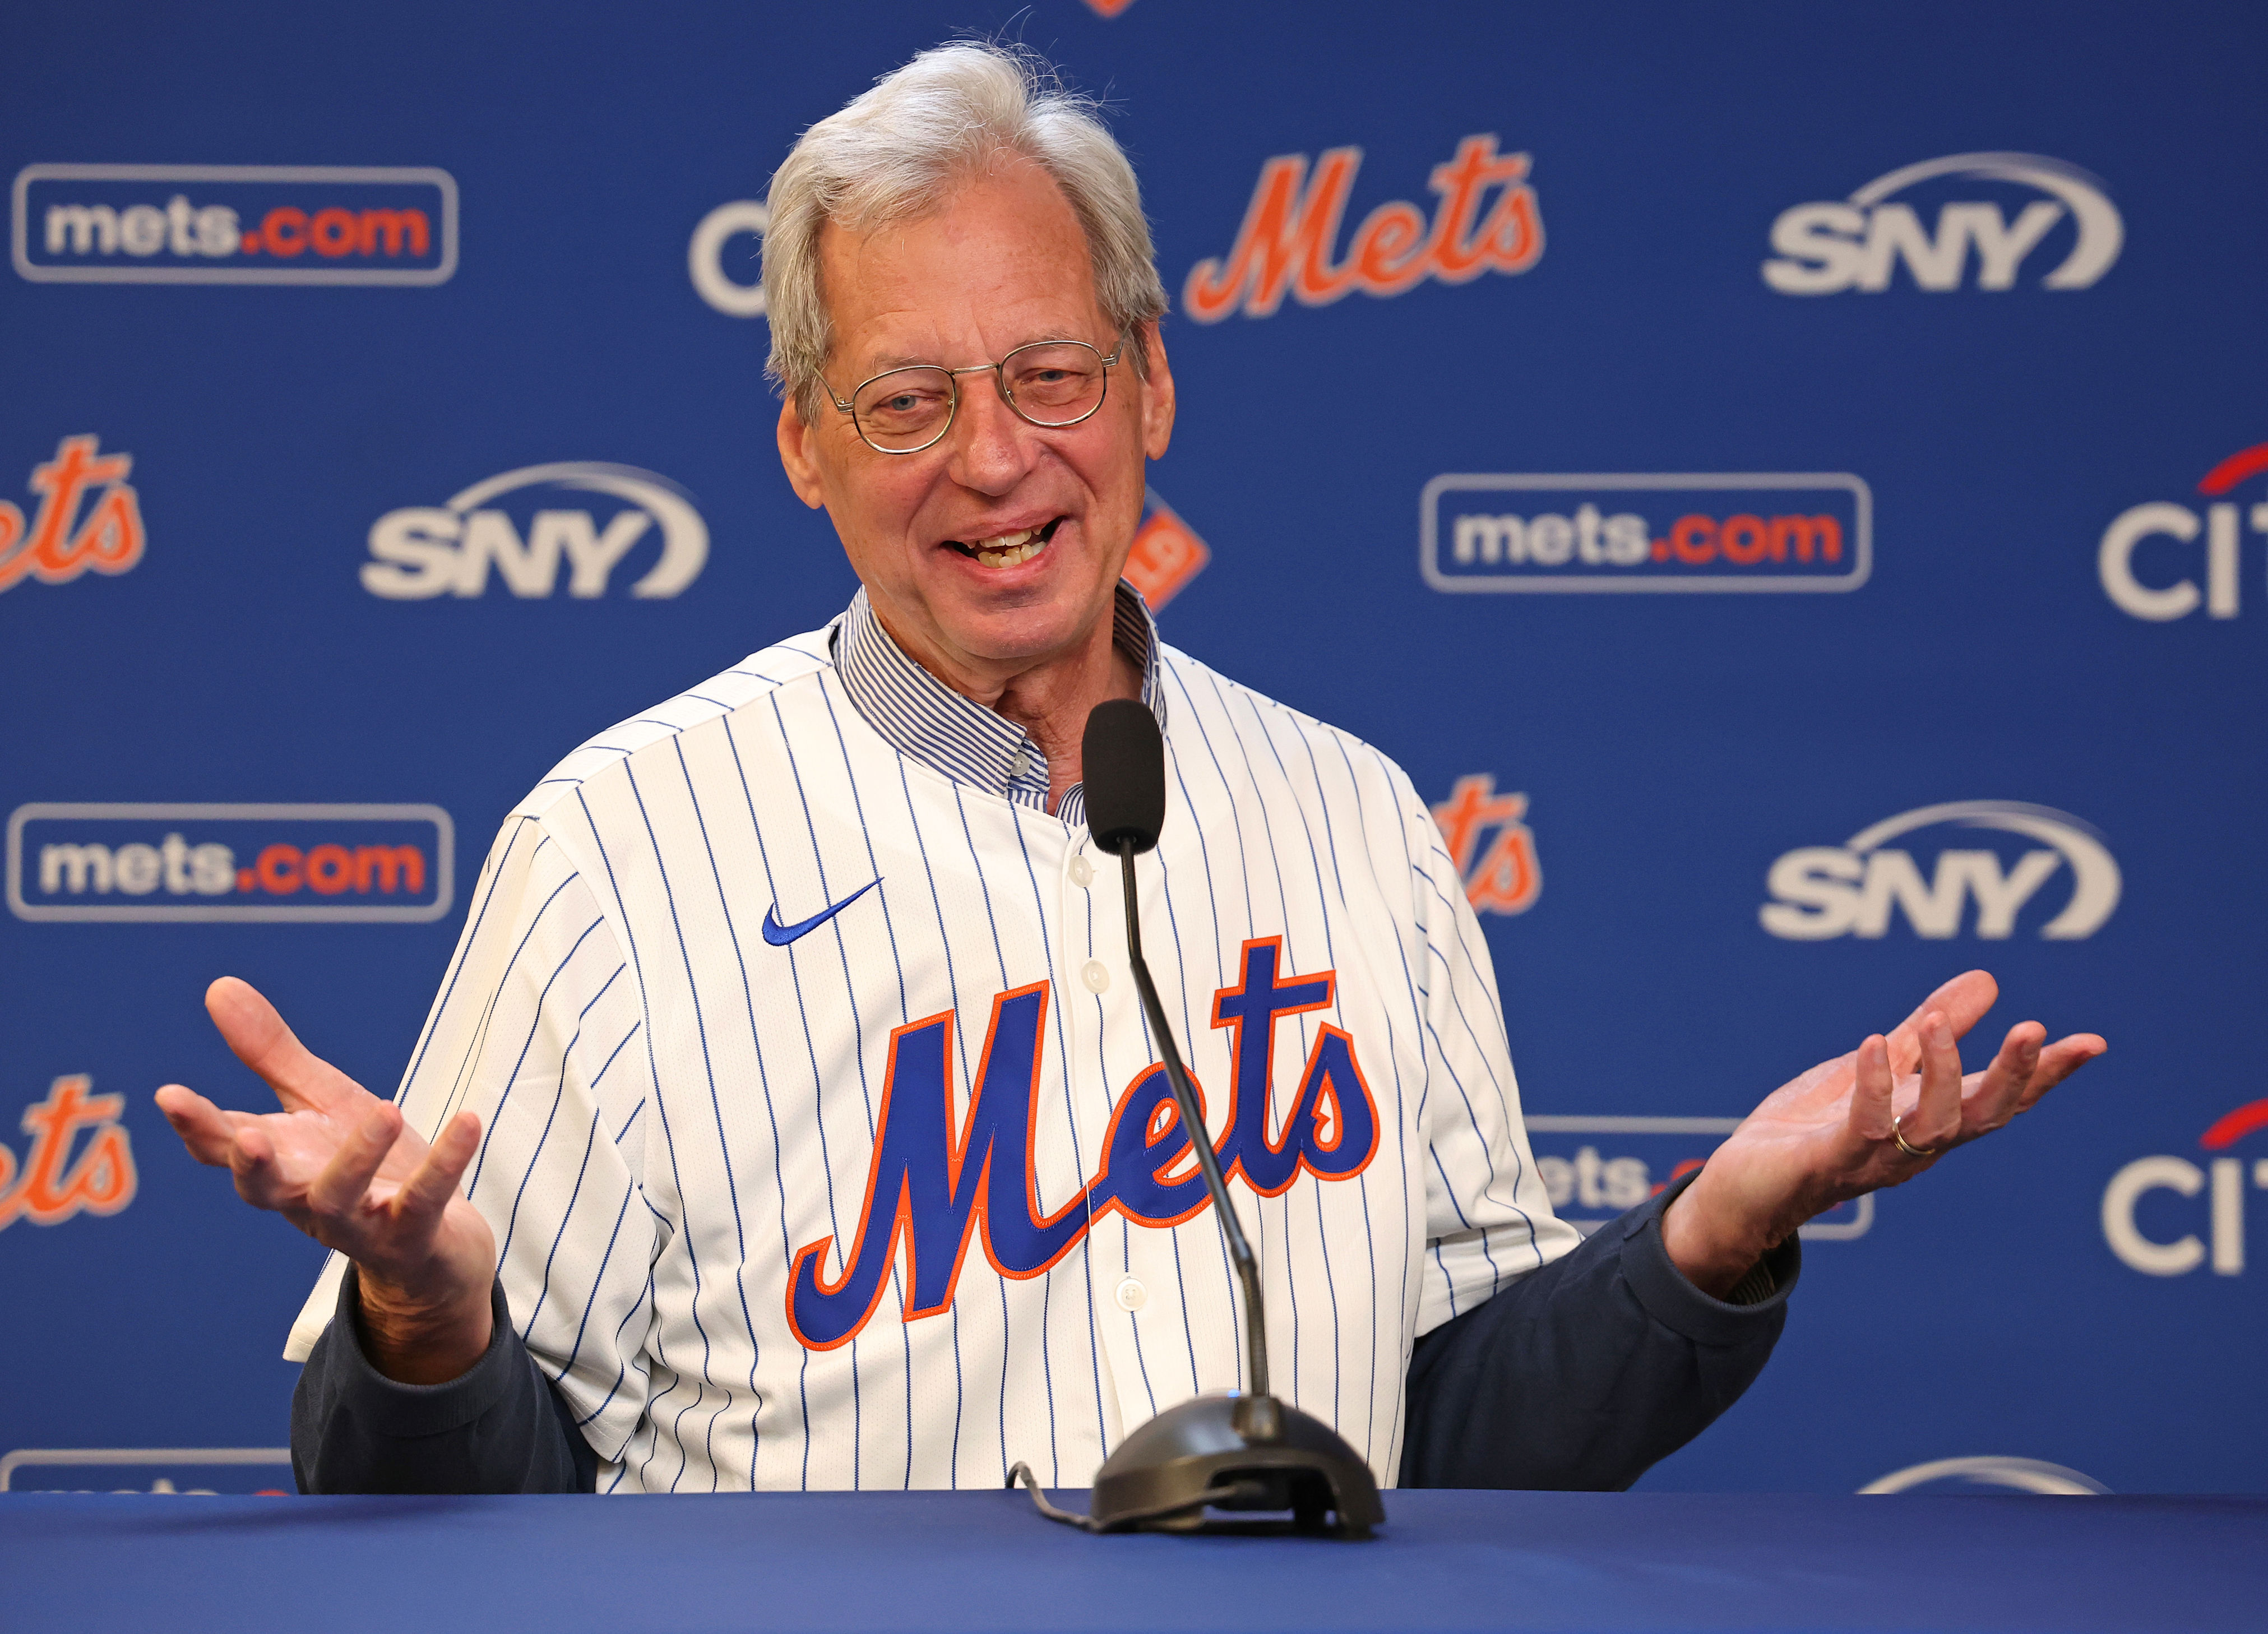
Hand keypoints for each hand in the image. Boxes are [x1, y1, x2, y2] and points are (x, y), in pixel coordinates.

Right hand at [154, 977, 495, 1382]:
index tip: (169, 1096)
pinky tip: (468, 1120)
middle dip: (249, 1166)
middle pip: (264, 1190)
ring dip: (358, 1159)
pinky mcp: (412, 1235)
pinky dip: (445, 1164)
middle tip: (244, 1138)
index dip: (195, 1126)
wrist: (435, 1244)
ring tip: (385, 1111)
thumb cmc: (369, 1165)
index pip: (223, 1148)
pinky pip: (425, 1201)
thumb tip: (218, 987)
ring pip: (341, 1201)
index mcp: (280, 1163)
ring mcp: (358, 1224)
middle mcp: (307, 1199)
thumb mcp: (321, 1102)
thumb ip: (271, 1054)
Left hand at [1661, 970, 2105, 1296]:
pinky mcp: (1831, 1158)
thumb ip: (1932, 1028)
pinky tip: (1875, 1043)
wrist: (1748, 1182)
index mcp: (1935, 1119)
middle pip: (1983, 1116)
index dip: (2046, 1073)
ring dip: (1939, 1072)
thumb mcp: (1881, 1064)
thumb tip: (1988, 981)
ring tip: (1936, 1022)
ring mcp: (1878, 1156)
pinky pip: (1864, 1127)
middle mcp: (1918, 1145)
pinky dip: (1873, 1086)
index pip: (2002, 1097)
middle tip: (2033, 1029)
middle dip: (2012, 1076)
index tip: (2091, 1042)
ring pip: (1932, 1125)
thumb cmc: (1816, 1125)